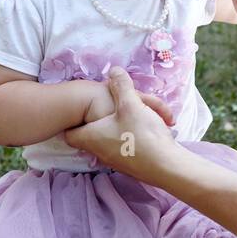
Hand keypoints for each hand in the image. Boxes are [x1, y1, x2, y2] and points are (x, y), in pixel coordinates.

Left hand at [65, 68, 180, 181]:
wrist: (167, 166)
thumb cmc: (143, 135)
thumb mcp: (131, 104)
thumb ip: (121, 85)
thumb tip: (113, 70)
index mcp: (92, 138)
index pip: (69, 134)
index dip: (73, 121)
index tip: (82, 111)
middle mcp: (99, 151)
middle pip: (94, 132)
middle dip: (105, 117)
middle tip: (116, 106)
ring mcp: (115, 160)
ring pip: (113, 136)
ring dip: (125, 123)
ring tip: (140, 114)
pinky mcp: (131, 164)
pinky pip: (127, 144)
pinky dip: (135, 134)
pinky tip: (150, 127)